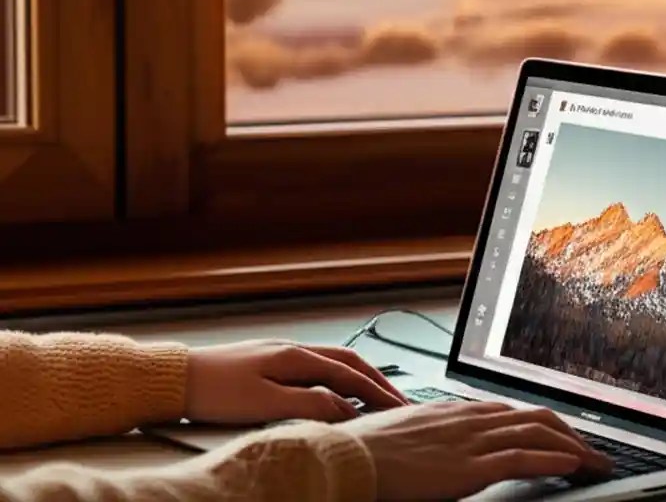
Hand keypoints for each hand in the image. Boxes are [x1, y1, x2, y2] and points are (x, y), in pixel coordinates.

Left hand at [185, 340, 408, 424]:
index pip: (351, 376)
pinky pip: (317, 366)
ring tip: (376, 396)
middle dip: (379, 381)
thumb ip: (310, 404)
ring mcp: (281, 352)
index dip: (379, 393)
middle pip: (350, 362)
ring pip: (334, 361)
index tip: (401, 408)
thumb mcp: (265, 404)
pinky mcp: (268, 361)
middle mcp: (293, 349)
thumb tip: (347, 407)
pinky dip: (338, 377)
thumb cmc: (213, 392)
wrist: (172, 378)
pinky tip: (335, 389)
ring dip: (360, 377)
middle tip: (400, 401)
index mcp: (296, 358)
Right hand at [340, 401, 613, 500]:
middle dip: (570, 434)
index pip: (513, 411)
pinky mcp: (468, 465)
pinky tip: (572, 465)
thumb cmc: (364, 452)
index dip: (545, 424)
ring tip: (595, 464)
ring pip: (537, 433)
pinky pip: (521, 456)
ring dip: (574, 448)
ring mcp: (471, 440)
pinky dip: (552, 458)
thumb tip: (441, 449)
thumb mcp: (406, 437)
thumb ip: (432, 438)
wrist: (344, 459)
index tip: (564, 437)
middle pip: (535, 416)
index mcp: (455, 412)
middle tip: (593, 453)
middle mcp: (469, 419)